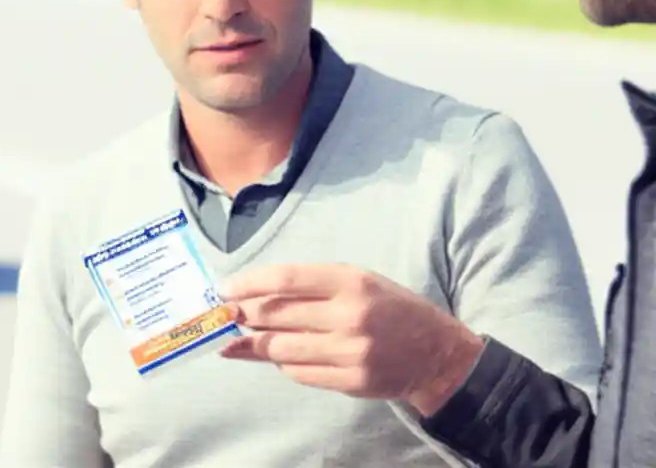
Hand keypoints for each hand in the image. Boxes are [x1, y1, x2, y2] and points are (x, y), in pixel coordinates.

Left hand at [218, 264, 484, 416]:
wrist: (437, 354)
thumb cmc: (389, 310)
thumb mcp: (358, 282)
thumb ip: (311, 287)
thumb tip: (254, 296)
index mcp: (352, 281)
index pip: (286, 279)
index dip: (248, 284)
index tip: (224, 290)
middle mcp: (351, 315)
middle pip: (277, 314)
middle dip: (244, 315)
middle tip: (227, 316)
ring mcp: (352, 351)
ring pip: (282, 349)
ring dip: (255, 344)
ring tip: (241, 341)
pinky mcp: (353, 381)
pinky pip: (300, 373)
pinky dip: (283, 365)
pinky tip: (278, 358)